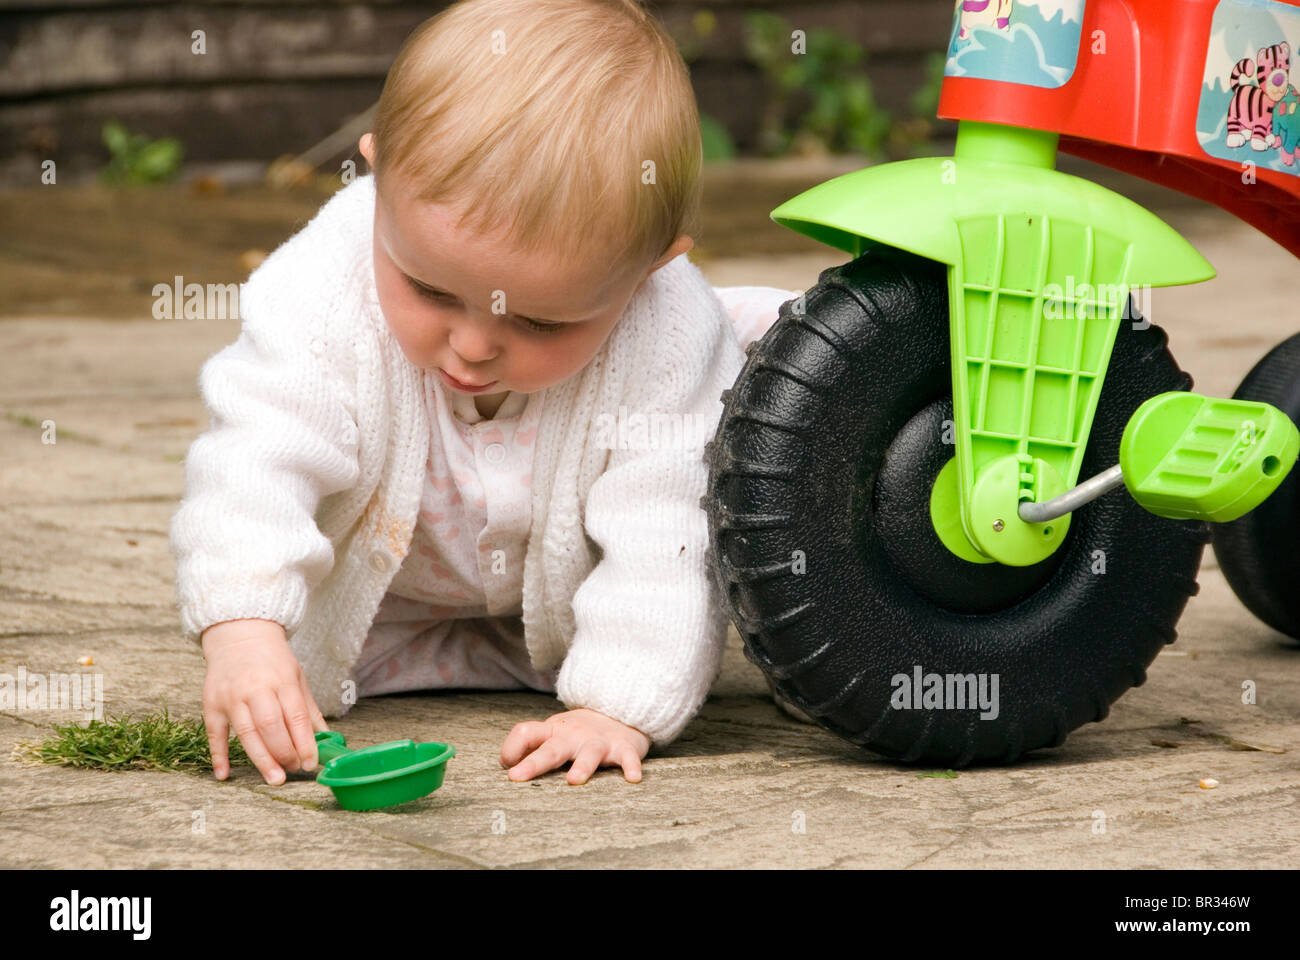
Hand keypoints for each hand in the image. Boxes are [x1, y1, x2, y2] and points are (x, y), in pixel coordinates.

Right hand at [200, 618, 328, 784]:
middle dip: (284, 753)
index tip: (311, 763)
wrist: (239, 635)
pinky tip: (224, 775)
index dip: (305, 743)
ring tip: (274, 778)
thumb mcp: (297, 676)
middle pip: (271, 727)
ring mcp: (232, 697)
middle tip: (293, 770)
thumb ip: (308, 708)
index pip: (296, 717)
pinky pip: (215, 734)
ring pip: (246, 733)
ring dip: (261, 759)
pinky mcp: (212, 704)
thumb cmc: (272, 660)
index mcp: (282, 681)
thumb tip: (324, 736)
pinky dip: (218, 756)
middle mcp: (256, 689)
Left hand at [499, 708, 650, 783]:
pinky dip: (630, 767)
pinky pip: (627, 758)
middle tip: (516, 777)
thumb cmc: (578, 733)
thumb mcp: (553, 734)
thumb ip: (532, 747)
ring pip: (589, 753)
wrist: (619, 713)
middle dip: (534, 763)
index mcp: (552, 732)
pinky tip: (632, 778)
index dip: (512, 748)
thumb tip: (505, 766)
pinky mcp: (622, 747)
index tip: (507, 767)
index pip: (525, 732)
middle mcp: (572, 735)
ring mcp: (598, 741)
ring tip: (574, 781)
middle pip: (551, 748)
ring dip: (582, 766)